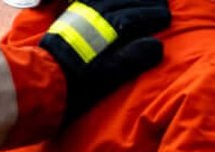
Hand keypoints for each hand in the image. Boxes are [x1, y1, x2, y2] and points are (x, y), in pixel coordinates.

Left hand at [41, 0, 171, 119]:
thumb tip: (157, 45)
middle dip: (147, 2)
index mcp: (107, 30)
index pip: (137, 16)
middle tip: (162, 4)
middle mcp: (96, 15)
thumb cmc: (80, 81)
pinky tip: (114, 1)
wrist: (47, 78)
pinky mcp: (74, 12)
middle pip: (126, 0)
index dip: (154, 16)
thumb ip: (134, 58)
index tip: (167, 18)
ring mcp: (83, 11)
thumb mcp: (109, 76)